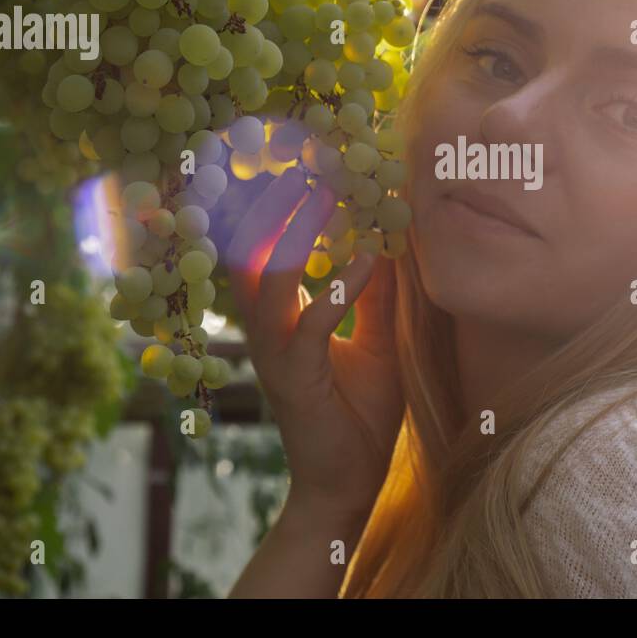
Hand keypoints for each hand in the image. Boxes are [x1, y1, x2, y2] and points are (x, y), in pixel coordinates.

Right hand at [227, 169, 402, 522]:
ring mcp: (275, 353)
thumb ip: (376, 293)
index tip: (294, 156)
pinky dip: (337, 288)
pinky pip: (309, 325)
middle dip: (264, 201)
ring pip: (267, 280)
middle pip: (246, 251)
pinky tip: (368, 258)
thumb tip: (389, 240)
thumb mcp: (376, 338)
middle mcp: (267, 329)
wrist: (350, 484)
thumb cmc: (361, 412)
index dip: (269, 203)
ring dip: (294, 232)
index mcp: (279, 318)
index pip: (261, 248)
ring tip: (322, 191)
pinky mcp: (296, 379)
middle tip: (295, 154)